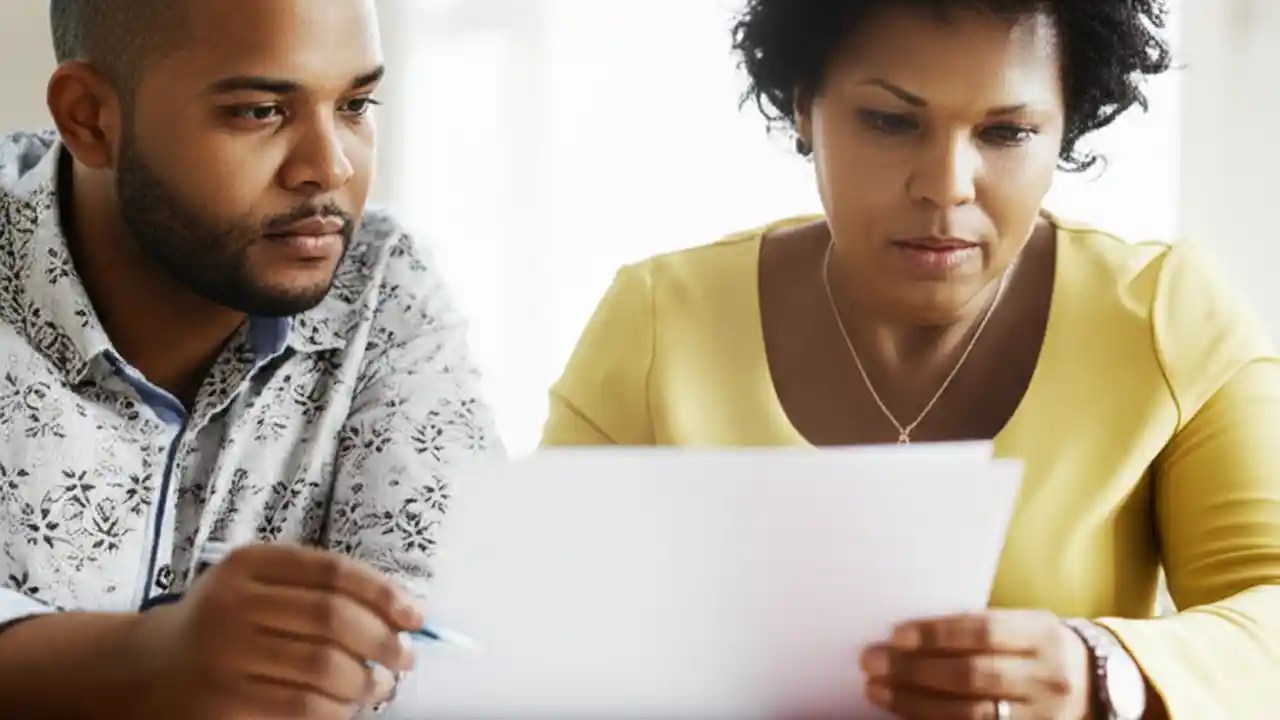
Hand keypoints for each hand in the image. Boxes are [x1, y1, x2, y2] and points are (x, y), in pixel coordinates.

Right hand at [128, 543, 422, 719]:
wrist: (140, 672)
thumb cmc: (221, 625)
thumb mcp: (255, 587)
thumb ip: (317, 590)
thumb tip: (401, 615)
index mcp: (248, 565)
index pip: (333, 572)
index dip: (383, 594)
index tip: (415, 617)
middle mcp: (233, 604)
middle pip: (333, 619)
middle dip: (383, 641)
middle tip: (405, 659)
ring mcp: (224, 655)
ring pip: (323, 667)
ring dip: (366, 682)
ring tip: (380, 689)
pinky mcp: (224, 702)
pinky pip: (302, 707)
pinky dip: (338, 710)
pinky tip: (346, 709)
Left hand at [860, 609, 1091, 718]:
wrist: (1103, 686)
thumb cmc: (1043, 646)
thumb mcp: (1025, 624)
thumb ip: (980, 626)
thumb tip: (912, 631)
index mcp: (1042, 635)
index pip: (983, 632)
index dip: (937, 633)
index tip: (896, 633)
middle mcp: (1046, 677)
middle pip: (971, 675)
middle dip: (914, 669)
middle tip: (872, 661)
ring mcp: (1041, 716)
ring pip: (970, 714)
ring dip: (915, 702)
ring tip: (878, 691)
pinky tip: (907, 716)